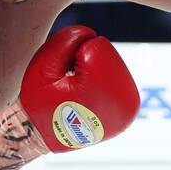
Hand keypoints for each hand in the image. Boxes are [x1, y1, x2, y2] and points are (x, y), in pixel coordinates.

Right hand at [0, 27, 139, 169]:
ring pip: (110, 67)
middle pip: (108, 56)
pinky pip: (113, 81)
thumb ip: (67, 41)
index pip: (97, 46)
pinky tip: (86, 98)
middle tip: (69, 88)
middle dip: (85, 64)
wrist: (40, 135)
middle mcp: (129, 102)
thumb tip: (91, 34)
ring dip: (92, 73)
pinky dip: (98, 83)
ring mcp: (131, 109)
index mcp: (111, 91)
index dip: (73, 56)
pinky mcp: (128, 112)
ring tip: (77, 96)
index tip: (64, 78)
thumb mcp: (44, 65)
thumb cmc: (39, 101)